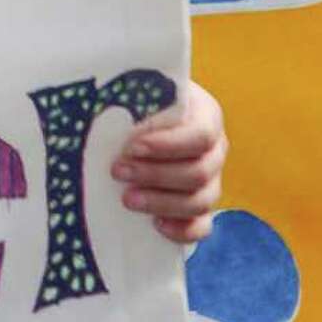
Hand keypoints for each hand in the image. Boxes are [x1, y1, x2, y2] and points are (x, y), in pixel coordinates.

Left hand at [113, 78, 226, 245]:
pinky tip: (156, 225)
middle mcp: (215, 150)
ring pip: (201, 201)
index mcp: (206, 116)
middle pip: (199, 171)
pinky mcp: (202, 209)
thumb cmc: (139, 102)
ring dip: (162, 202)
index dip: (168, 145)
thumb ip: (134, 95)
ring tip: (127, 199)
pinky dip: (182, 230)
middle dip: (156, 175)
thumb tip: (106, 104)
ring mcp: (212, 182)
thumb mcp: (138, 90)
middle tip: (118, 172)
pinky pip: (202, 226)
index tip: (132, 148)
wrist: (142, 123)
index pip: (200, 135)